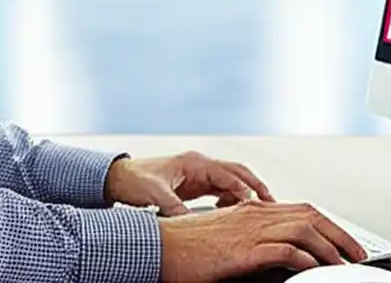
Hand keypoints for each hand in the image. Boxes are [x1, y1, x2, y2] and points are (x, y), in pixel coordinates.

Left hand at [104, 151, 274, 215]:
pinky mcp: (193, 185)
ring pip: (232, 182)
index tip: (259, 207)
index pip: (230, 175)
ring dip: (246, 195)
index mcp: (195, 163)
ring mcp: (198, 174)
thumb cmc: (133, 180)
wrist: (117, 178)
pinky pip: (221, 190)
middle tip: (274, 205)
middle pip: (238, 174)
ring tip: (260, 213)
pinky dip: (231, 200)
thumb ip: (175, 210)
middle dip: (256, 188)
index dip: (246, 191)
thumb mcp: (156, 195)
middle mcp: (200, 166)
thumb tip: (192, 225)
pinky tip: (233, 214)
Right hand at [157, 200, 368, 281]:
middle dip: (339, 234)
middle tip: (358, 253)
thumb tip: (277, 255)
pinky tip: (314, 268)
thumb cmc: (184, 246)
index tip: (344, 241)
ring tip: (344, 264)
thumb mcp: (225, 239)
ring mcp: (248, 230)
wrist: (156, 247)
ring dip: (330, 246)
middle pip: (309, 215)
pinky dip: (304, 258)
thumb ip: (251, 241)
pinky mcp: (240, 250)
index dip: (328, 224)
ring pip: (303, 229)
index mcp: (250, 210)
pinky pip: (282, 249)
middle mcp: (253, 214)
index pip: (300, 210)